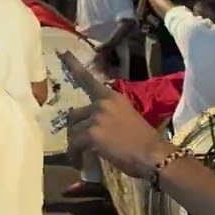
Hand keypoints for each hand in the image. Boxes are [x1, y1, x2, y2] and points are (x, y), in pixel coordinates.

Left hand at [62, 50, 170, 178]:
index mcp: (113, 97)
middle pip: (75, 114)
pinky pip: (74, 144)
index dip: (73, 65)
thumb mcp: (129, 120)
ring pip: (74, 131)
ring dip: (75, 145)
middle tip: (79, 145)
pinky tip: (79, 163)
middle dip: (75, 130)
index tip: (61, 52)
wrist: (153, 155)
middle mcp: (102, 103)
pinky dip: (75, 155)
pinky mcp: (91, 133)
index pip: (89, 79)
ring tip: (80, 158)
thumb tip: (98, 129)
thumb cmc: (146, 142)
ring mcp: (96, 117)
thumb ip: (111, 117)